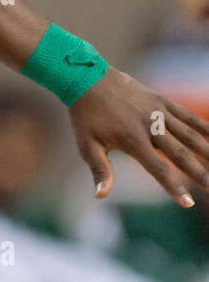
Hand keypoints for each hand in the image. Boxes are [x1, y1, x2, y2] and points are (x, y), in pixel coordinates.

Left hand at [69, 67, 208, 206]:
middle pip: (180, 154)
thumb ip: (99, 170)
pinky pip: (187, 115)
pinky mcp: (161, 101)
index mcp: (132, 139)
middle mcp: (150, 125)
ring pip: (190, 135)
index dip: (174, 187)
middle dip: (199, 173)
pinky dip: (203, 126)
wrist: (86, 78)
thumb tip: (100, 195)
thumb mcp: (87, 144)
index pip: (158, 169)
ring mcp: (158, 111)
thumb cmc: (85, 116)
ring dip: (207, 151)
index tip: (188, 203)